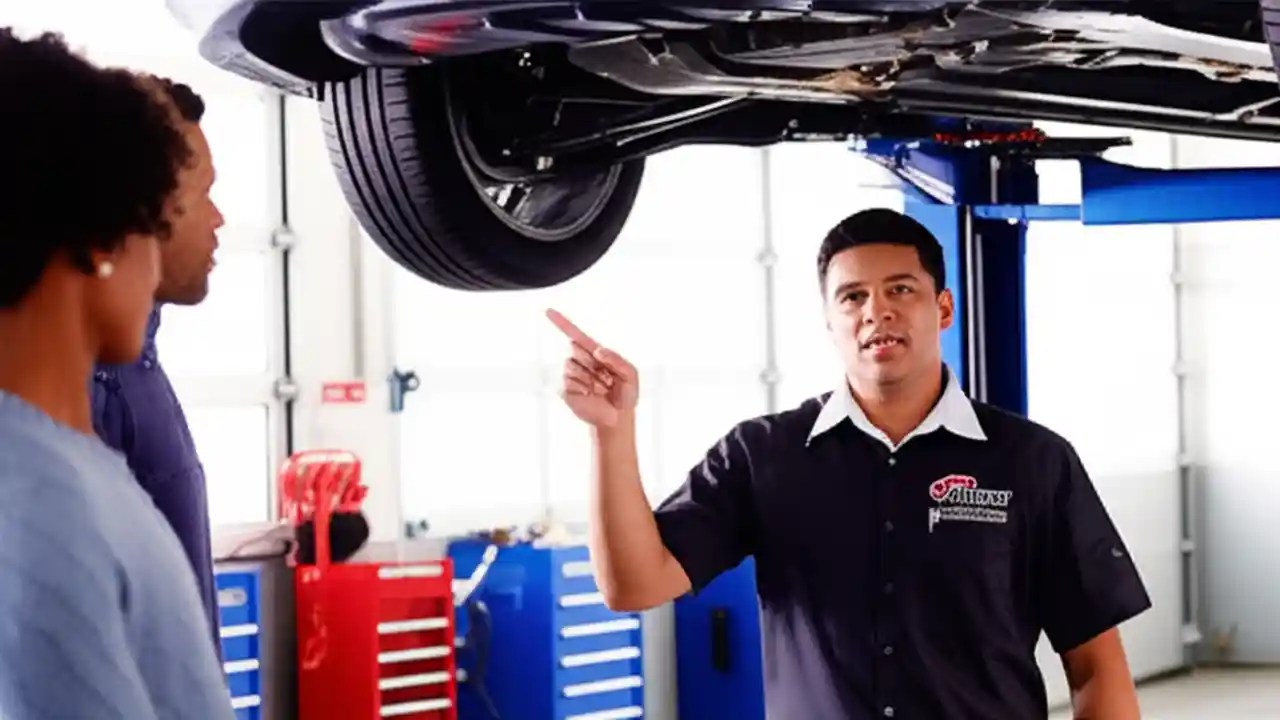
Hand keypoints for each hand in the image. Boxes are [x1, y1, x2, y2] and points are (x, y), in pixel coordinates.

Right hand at [546, 308, 638, 427]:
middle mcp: (580, 361)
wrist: (617, 418)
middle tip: (607, 378)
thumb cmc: (625, 394)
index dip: (561, 322)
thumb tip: (597, 351)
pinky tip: (590, 395)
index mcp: (595, 353)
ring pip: (571, 365)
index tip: (548, 311)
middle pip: (575, 347)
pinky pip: (568, 381)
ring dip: (589, 378)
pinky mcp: (565, 389)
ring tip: (600, 389)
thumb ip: (617, 359)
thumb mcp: (630, 375)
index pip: (575, 334)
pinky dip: (582, 388)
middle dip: (592, 362)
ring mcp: (571, 375)